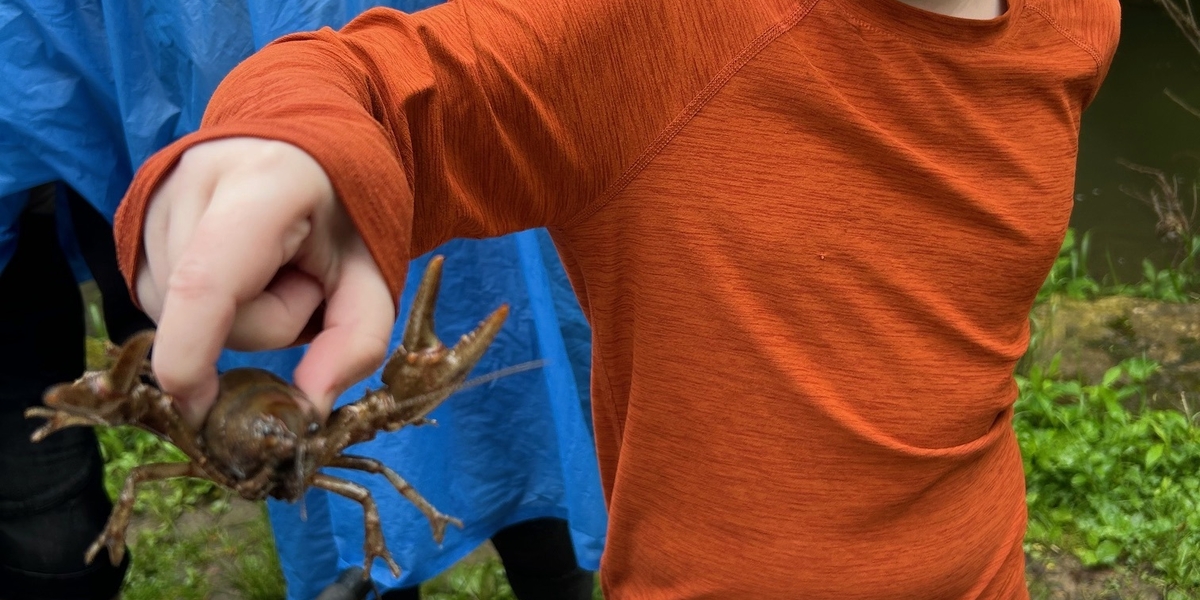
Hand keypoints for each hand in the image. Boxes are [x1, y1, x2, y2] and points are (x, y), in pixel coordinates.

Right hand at [135, 137, 395, 425]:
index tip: (199, 408)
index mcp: (263, 183)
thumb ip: (356, 342)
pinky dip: (205, 304)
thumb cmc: (346, 211)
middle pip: (205, 310)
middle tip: (304, 277)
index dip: (193, 356)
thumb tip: (308, 409)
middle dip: (264, 322)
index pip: (207, 282)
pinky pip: (160, 299)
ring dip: (234, 312)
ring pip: (177, 312)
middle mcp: (192, 181)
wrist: (305, 145)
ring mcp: (153, 196)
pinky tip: (238, 267)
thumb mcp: (374, 274)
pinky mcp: (133, 220)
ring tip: (272, 264)